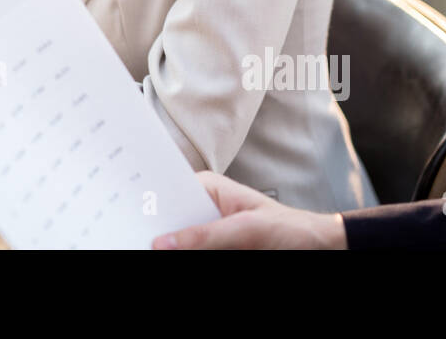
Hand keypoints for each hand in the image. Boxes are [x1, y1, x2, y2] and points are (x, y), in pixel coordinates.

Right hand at [152, 171, 347, 248]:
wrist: (320, 248)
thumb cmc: (290, 229)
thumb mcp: (247, 229)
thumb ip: (206, 235)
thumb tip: (163, 243)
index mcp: (207, 189)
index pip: (167, 191)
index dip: (145, 201)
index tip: (126, 216)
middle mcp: (203, 211)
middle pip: (168, 223)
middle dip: (154, 232)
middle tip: (138, 242)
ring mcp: (207, 236)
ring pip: (176, 244)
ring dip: (167, 247)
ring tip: (149, 248)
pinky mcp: (214, 252)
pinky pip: (191, 253)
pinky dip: (182, 255)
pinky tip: (169, 255)